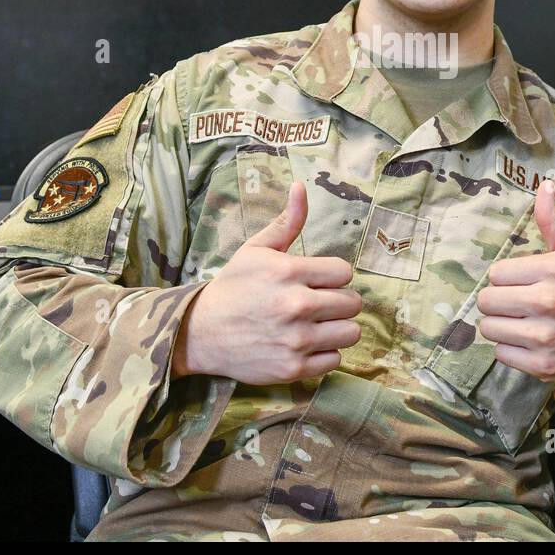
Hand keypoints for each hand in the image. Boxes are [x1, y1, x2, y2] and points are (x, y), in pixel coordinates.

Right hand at [173, 181, 361, 383]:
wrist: (202, 332)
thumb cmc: (234, 286)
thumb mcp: (256, 249)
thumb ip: (286, 221)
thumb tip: (301, 186)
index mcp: (289, 272)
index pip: (345, 272)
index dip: (333, 275)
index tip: (318, 280)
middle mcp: (296, 306)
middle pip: (353, 303)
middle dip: (338, 301)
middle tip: (317, 303)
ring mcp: (296, 340)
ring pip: (351, 332)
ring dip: (337, 328)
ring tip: (317, 324)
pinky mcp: (294, 368)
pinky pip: (335, 359)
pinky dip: (324, 353)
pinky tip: (305, 344)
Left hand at [477, 180, 554, 390]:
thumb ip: (552, 223)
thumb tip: (544, 185)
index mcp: (554, 269)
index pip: (496, 273)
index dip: (507, 279)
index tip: (525, 284)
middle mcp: (548, 301)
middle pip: (486, 301)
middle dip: (498, 303)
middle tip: (519, 305)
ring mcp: (545, 336)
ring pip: (489, 328)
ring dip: (502, 327)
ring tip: (524, 323)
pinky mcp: (542, 365)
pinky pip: (500, 353)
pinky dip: (511, 350)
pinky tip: (531, 342)